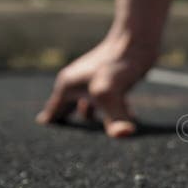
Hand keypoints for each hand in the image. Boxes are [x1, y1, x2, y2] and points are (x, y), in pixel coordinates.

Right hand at [35, 35, 157, 137]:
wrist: (137, 40)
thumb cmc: (119, 65)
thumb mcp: (113, 95)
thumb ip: (116, 119)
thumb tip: (124, 134)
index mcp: (67, 86)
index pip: (53, 114)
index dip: (53, 131)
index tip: (50, 148)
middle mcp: (76, 83)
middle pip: (68, 111)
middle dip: (75, 128)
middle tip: (79, 147)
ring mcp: (93, 80)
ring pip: (90, 107)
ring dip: (99, 121)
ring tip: (111, 132)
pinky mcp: (111, 79)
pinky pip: (108, 101)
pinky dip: (115, 111)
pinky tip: (131, 117)